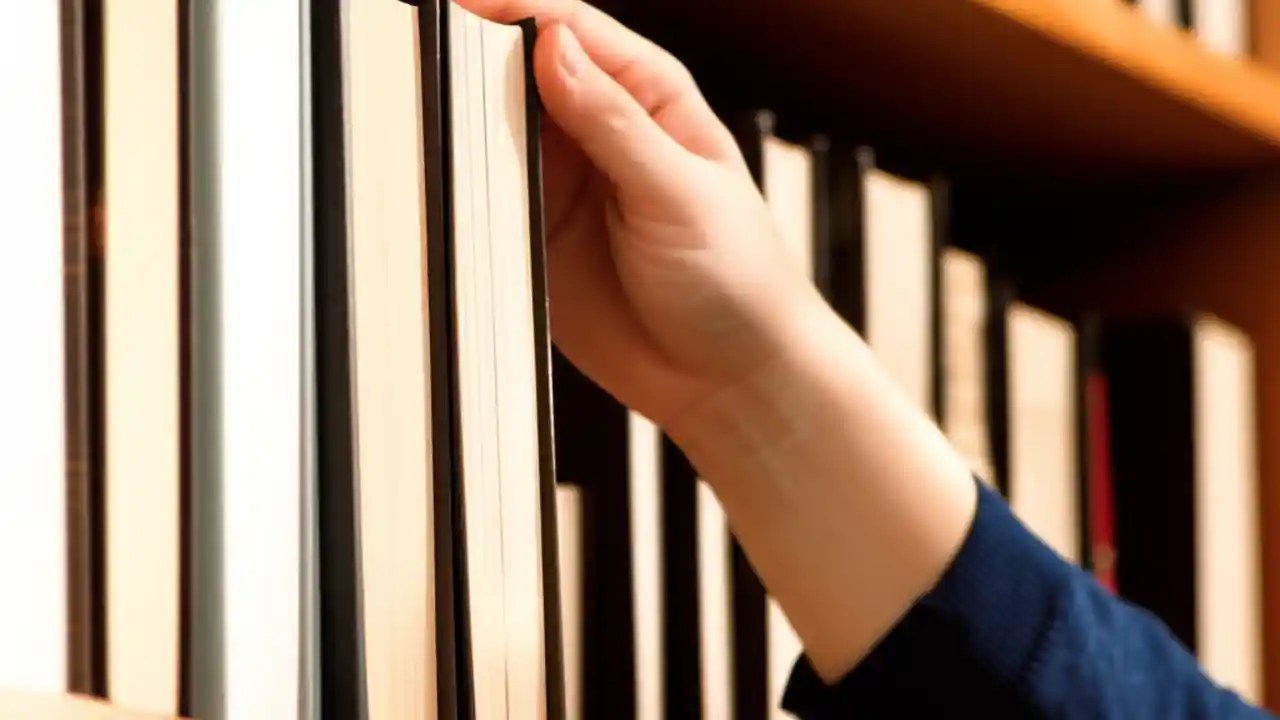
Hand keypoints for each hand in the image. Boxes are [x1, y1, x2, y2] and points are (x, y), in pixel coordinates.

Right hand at [455, 0, 821, 429]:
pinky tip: (446, 194)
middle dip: (473, 69)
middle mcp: (598, 131)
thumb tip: (554, 47)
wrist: (731, 380)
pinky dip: (460, 196)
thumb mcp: (680, 192)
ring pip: (490, 136)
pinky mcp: (535, 239)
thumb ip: (615, 123)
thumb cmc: (739, 279)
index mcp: (647, 95)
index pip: (567, 26)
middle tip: (432, 79)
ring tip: (431, 135)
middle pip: (517, 74)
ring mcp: (562, 185)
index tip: (460, 12)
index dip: (511, 9)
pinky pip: (484, 204)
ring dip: (461, 133)